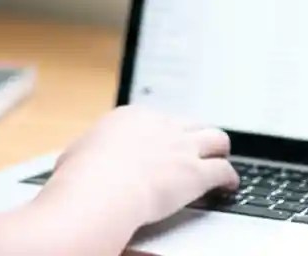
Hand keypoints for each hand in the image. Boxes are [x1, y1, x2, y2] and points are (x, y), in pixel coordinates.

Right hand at [44, 104, 239, 225]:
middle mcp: (162, 126)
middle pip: (192, 123)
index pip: (159, 120)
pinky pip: (223, 170)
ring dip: (220, 149)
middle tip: (202, 146)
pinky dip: (229, 178)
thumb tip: (82, 158)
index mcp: (132, 117)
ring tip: (223, 158)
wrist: (101, 191)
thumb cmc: (82, 177)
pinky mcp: (196, 172)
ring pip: (216, 138)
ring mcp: (182, 147)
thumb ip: (90, 151)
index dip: (166, 133)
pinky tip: (230, 185)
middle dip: (198, 135)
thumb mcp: (77, 153)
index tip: (167, 142)